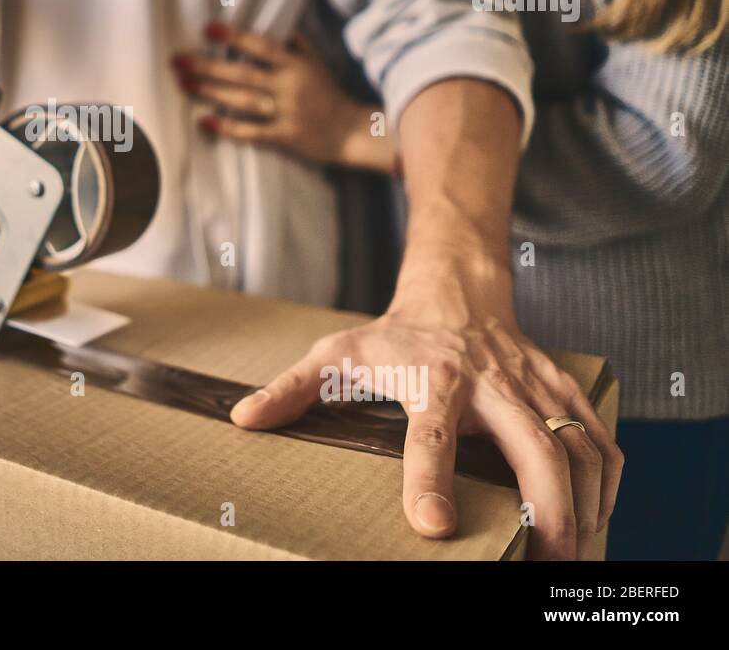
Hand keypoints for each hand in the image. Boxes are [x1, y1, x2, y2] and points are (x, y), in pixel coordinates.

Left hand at [172, 23, 394, 173]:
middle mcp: (290, 87)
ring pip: (242, 101)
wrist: (353, 132)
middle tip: (176, 60)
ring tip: (182, 85)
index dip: (234, 37)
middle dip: (206, 66)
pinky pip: (252, 132)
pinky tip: (203, 122)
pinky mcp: (285, 137)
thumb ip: (299, 45)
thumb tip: (283, 25)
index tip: (207, 29)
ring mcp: (287, 112)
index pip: (261, 46)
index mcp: (296, 66)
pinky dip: (227, 128)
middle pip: (242, 74)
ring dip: (210, 93)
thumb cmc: (331, 95)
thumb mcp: (318, 64)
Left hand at [231, 252, 623, 559]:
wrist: (457, 289)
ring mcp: (534, 387)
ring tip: (575, 556)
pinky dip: (608, 480)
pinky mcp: (561, 390)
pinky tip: (600, 515)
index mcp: (432, 380)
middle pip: (534, 450)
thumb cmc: (394, 332)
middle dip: (549, 510)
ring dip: (587, 504)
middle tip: (547, 561)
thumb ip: (291, 388)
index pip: (431, 438)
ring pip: (578, 447)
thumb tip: (242, 418)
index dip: (430, 482)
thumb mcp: (336, 353)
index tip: (433, 527)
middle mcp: (491, 384)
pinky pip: (599, 438)